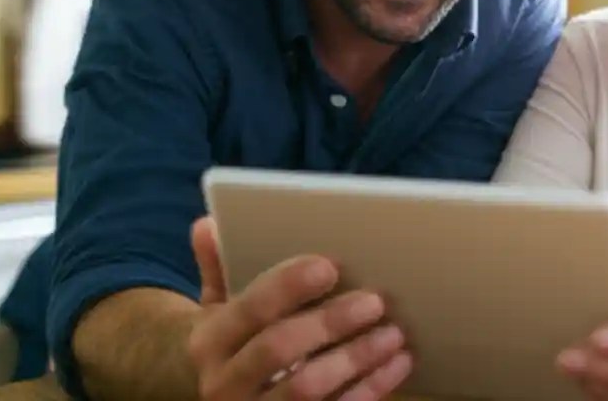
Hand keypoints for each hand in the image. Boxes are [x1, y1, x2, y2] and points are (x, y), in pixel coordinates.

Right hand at [186, 216, 412, 400]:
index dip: (287, 286)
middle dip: (328, 322)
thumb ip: (219, 266)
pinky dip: (371, 388)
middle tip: (375, 300)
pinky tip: (398, 363)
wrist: (229, 400)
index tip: (328, 266)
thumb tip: (208, 223)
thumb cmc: (237, 344)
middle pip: (277, 349)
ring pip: (306, 388)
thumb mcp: (220, 309)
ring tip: (394, 332)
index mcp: (209, 341)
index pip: (248, 309)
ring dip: (355, 358)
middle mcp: (225, 382)